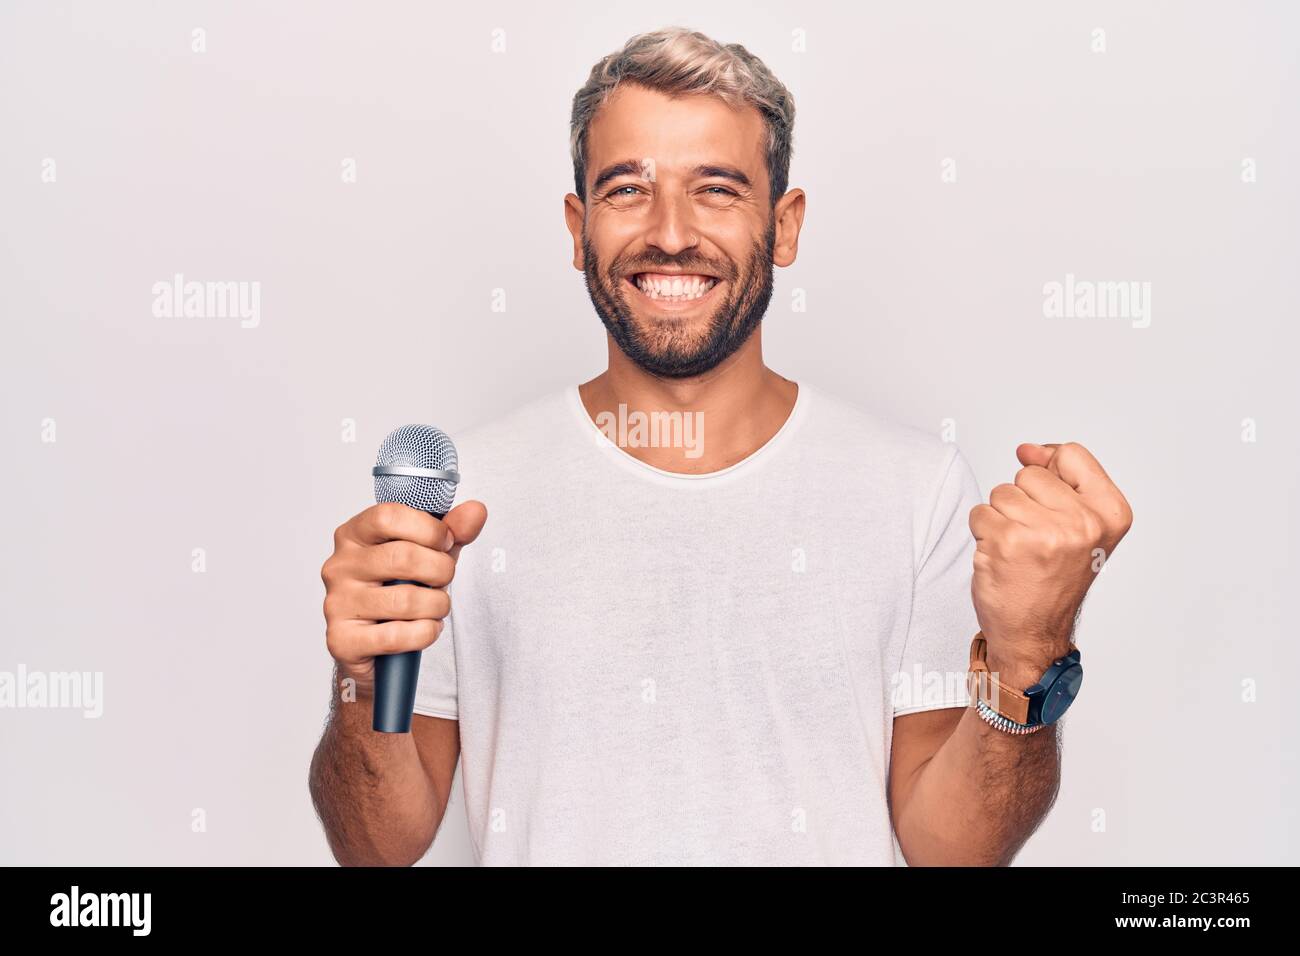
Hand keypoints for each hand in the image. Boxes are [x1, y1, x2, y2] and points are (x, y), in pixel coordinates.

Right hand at [321, 499, 487, 691]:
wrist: (374, 644)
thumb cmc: (398, 590)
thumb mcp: (429, 554)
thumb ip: (452, 531)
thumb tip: (476, 511)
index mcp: (354, 535)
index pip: (388, 516)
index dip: (429, 529)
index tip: (445, 543)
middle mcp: (340, 566)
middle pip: (403, 557)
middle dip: (440, 571)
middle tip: (444, 580)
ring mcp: (337, 603)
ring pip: (405, 600)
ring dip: (436, 605)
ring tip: (436, 607)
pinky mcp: (342, 639)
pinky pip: (397, 635)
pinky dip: (425, 633)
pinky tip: (425, 629)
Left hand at [968, 442, 1131, 686]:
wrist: (1033, 633)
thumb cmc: (1053, 581)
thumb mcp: (1078, 527)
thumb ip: (1059, 479)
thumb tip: (1027, 449)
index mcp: (1110, 514)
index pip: (1072, 454)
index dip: (1049, 465)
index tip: (1046, 496)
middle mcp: (1083, 523)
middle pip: (1030, 474)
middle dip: (1023, 501)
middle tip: (1035, 540)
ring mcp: (1045, 532)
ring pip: (1002, 493)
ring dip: (1001, 519)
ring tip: (1018, 550)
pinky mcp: (1007, 541)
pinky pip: (980, 513)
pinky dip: (983, 533)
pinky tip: (1001, 558)